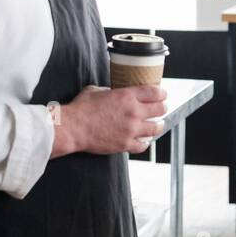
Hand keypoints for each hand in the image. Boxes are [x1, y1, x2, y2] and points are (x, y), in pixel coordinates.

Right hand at [50, 84, 167, 156]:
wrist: (73, 128)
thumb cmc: (81, 108)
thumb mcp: (96, 90)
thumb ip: (110, 91)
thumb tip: (114, 92)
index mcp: (127, 96)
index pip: (155, 92)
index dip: (162, 93)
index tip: (162, 95)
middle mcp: (133, 112)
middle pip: (160, 109)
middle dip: (161, 108)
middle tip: (160, 109)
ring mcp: (131, 130)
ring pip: (156, 128)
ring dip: (157, 126)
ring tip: (156, 125)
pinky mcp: (125, 144)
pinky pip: (143, 145)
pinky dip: (145, 142)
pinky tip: (143, 140)